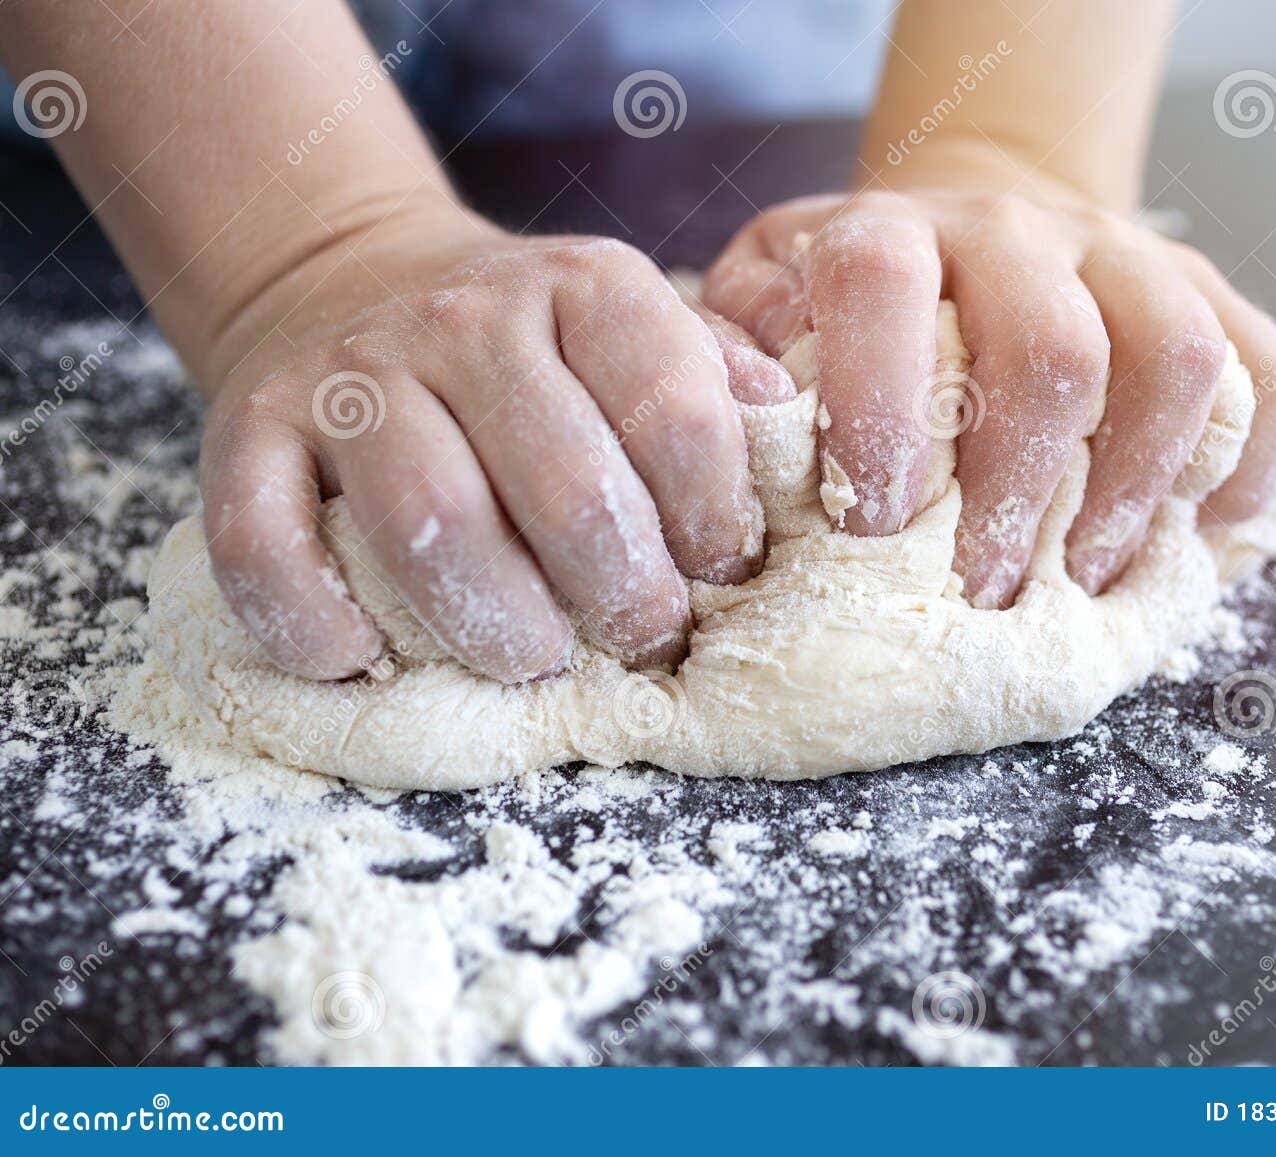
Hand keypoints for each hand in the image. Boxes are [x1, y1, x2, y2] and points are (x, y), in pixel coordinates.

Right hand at [199, 204, 791, 682]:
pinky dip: (313, 621)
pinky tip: (361, 659)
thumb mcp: (628, 326)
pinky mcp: (246, 428)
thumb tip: (794, 437)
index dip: (715, 513)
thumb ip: (709, 376)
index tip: (724, 572)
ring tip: (530, 658)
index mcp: (582, 287)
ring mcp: (349, 373)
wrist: (347, 280)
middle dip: (623, 590)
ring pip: (428, 519)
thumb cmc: (525, 349)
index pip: (674, 406)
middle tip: (646, 639)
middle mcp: (465, 318)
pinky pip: (262, 543)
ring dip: (493, 618)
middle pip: (562, 481)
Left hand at [704, 182, 1275, 607]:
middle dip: (1020, 496)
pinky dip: (1253, 466)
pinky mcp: (1209, 292)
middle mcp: (1015, 230)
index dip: (877, 407)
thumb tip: (748, 439)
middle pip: (1051, 353)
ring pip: (1174, 361)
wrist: (975, 226)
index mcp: (892, 231)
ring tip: (1084, 576)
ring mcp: (1125, 256)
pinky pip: (1270, 374)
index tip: (873, 521)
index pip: (880, 286)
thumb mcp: (768, 305)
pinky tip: (1202, 532)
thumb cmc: (854, 307)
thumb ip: (740, 361)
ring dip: (1134, 493)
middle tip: (984, 591)